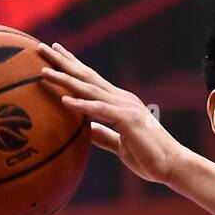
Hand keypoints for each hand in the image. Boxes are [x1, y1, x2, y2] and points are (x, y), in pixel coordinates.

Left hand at [38, 42, 186, 185]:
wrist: (174, 166)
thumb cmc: (150, 158)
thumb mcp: (121, 145)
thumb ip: (104, 136)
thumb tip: (86, 131)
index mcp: (120, 103)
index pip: (91, 79)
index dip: (72, 65)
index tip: (54, 52)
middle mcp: (122, 99)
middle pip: (87, 76)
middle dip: (62, 61)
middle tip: (40, 48)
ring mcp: (126, 108)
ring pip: (90, 89)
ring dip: (66, 79)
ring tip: (43, 72)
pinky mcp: (129, 121)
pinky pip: (100, 111)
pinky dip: (82, 104)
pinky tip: (65, 100)